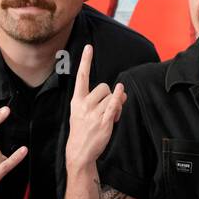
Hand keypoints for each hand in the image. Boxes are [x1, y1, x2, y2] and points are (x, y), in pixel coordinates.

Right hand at [66, 44, 125, 169]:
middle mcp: (84, 105)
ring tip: (112, 115)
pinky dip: (119, 98)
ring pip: (111, 96)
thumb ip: (101, 100)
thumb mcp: (83, 112)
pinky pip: (114, 104)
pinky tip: (121, 93)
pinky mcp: (103, 121)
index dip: (85, 61)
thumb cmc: (83, 130)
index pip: (82, 76)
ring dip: (116, 103)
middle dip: (109, 94)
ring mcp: (94, 113)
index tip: (88, 47)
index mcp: (77, 100)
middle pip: (103, 86)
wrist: (79, 151)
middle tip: (109, 107)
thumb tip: (121, 90)